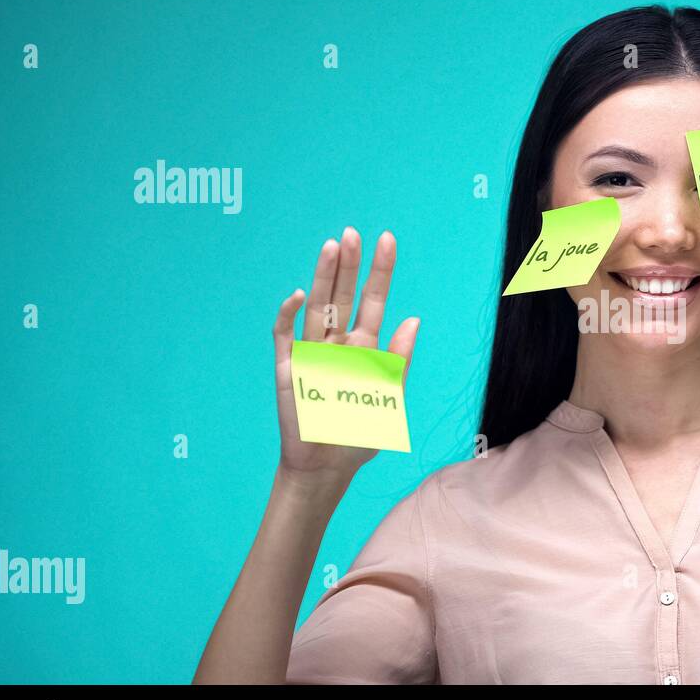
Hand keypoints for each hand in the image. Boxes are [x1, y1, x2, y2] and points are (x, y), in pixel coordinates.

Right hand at [272, 227, 419, 489]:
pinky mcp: (288, 367)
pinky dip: (289, 315)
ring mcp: (312, 352)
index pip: (373, 301)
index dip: (379, 272)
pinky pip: (286, 335)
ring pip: (317, 307)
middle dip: (349, 265)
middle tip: (353, 233)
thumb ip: (399, 357)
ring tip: (331, 247)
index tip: (386, 240)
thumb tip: (413, 319)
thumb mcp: (389, 395)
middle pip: (342, 296)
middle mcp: (338, 343)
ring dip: (323, 277)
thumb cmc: (360, 433)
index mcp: (365, 347)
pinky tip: (298, 295)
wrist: (327, 466)